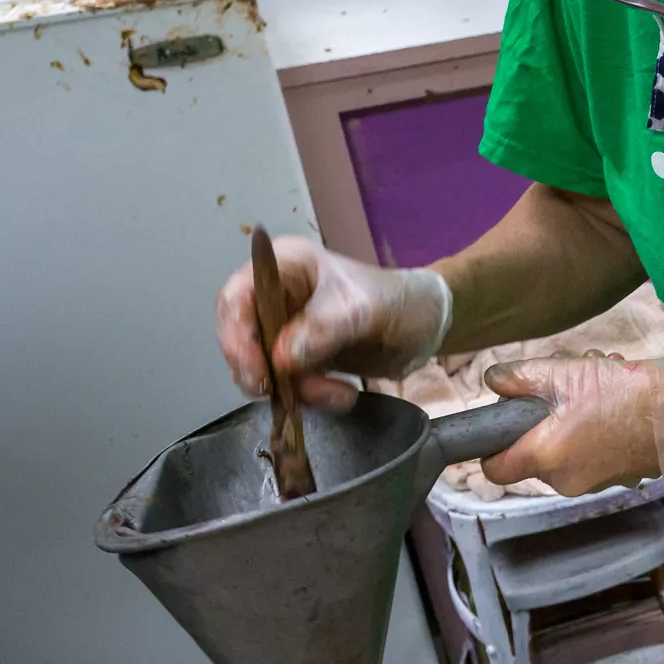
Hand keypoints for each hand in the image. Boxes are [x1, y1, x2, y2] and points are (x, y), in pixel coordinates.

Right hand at [217, 237, 451, 410]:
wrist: (428, 325)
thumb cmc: (398, 301)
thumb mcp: (364, 310)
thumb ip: (324, 329)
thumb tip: (281, 358)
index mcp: (284, 267)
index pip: (236, 298)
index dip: (236, 336)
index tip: (256, 371)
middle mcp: (277, 295)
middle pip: (240, 337)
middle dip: (260, 370)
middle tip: (281, 394)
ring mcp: (286, 328)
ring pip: (263, 366)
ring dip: (293, 389)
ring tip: (336, 393)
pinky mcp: (301, 357)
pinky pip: (288, 383)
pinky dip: (310, 396)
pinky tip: (342, 395)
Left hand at [479, 352, 663, 495]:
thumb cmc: (624, 395)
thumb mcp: (566, 373)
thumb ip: (520, 377)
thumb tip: (494, 381)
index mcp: (544, 458)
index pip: (494, 467)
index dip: (491, 443)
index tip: (504, 418)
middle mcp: (564, 480)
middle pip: (533, 449)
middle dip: (543, 414)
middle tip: (565, 381)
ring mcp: (592, 482)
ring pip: (563, 446)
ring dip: (571, 414)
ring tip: (598, 381)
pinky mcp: (615, 476)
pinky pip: (589, 451)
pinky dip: (593, 428)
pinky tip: (615, 399)